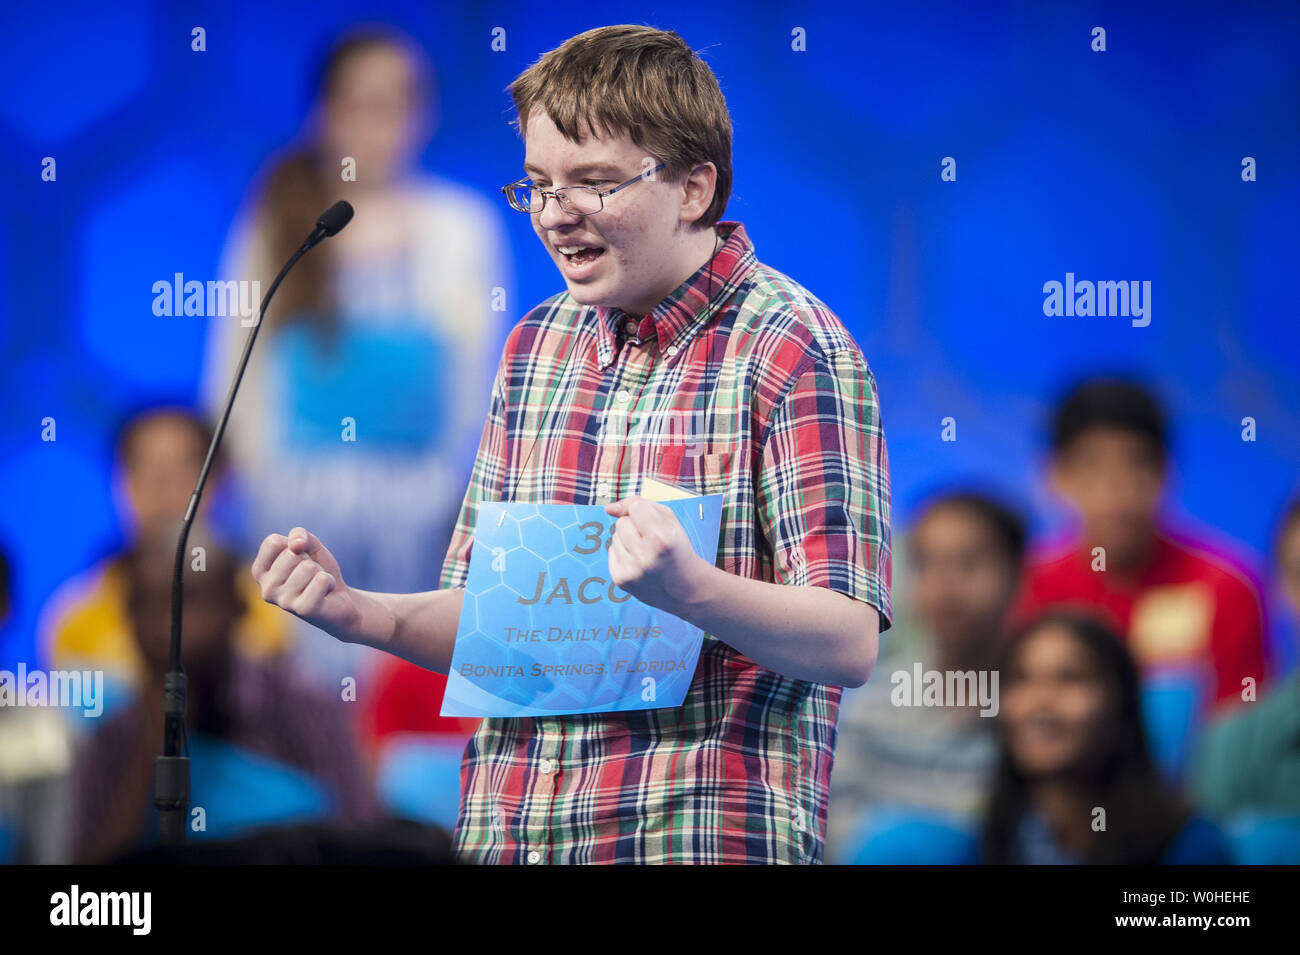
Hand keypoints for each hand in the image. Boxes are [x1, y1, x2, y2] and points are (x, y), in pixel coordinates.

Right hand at [251, 526, 360, 640]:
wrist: (339, 598)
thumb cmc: (318, 570)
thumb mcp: (309, 545)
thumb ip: (300, 535)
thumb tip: (295, 545)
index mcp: (260, 572)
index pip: (273, 542)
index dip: (294, 545)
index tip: (299, 558)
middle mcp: (267, 589)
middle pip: (292, 554)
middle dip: (309, 560)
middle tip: (312, 575)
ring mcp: (283, 602)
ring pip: (308, 567)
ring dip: (320, 572)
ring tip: (317, 585)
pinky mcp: (303, 610)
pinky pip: (321, 580)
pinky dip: (329, 581)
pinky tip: (325, 593)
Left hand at [602, 496, 707, 612]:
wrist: (685, 588)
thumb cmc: (676, 548)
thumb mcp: (669, 520)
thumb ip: (639, 504)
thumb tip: (608, 509)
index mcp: (661, 539)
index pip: (635, 508)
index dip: (645, 513)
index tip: (658, 526)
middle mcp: (645, 556)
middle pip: (621, 522)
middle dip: (635, 527)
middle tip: (653, 542)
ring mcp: (631, 571)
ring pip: (614, 536)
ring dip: (628, 541)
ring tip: (647, 553)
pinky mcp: (621, 580)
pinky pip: (611, 551)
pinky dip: (623, 554)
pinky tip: (639, 563)